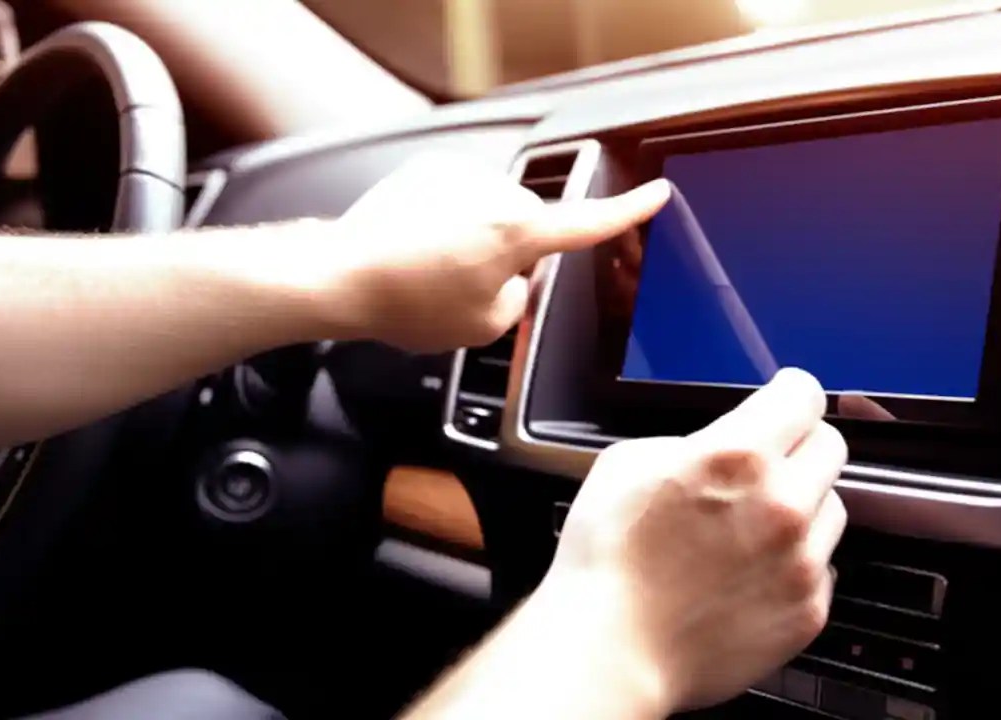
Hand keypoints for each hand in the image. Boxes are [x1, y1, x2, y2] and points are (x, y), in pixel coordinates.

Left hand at [326, 151, 670, 351]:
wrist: (342, 274)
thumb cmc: (407, 302)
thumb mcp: (482, 326)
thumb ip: (518, 300)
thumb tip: (514, 281)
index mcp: (519, 231)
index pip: (589, 222)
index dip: (630, 212)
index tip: (658, 192)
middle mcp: (495, 192)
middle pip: (528, 226)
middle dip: (510, 254)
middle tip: (468, 289)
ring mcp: (459, 175)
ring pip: (490, 212)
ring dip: (475, 237)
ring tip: (432, 272)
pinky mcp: (429, 169)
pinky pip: (457, 199)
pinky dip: (446, 223)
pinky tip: (418, 251)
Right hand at [542, 368, 848, 711]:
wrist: (610, 648)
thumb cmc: (607, 560)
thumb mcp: (628, 463)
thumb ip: (690, 442)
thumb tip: (713, 446)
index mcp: (737, 456)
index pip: (802, 397)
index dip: (789, 393)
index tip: (785, 400)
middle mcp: (782, 503)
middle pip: (831, 446)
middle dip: (799, 447)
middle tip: (766, 466)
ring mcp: (800, 560)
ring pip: (832, 508)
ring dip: (802, 508)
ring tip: (751, 529)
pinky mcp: (807, 609)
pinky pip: (822, 567)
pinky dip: (794, 564)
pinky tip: (749, 573)